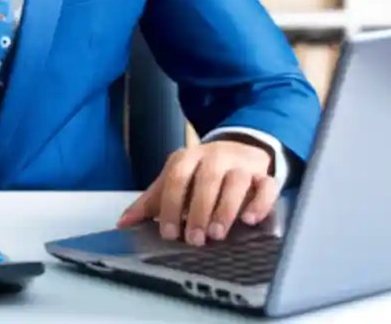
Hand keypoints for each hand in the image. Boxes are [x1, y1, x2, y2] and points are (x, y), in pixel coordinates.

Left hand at [115, 139, 281, 246]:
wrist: (240, 150)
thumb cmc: (202, 174)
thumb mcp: (176, 182)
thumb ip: (151, 202)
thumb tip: (123, 223)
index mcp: (189, 158)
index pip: (177, 178)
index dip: (171, 205)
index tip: (170, 233)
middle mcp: (215, 157)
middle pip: (207, 179)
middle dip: (199, 210)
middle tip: (195, 239)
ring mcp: (242, 165)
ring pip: (236, 181)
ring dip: (226, 208)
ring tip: (218, 233)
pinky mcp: (265, 176)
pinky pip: (267, 186)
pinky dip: (260, 203)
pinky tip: (250, 220)